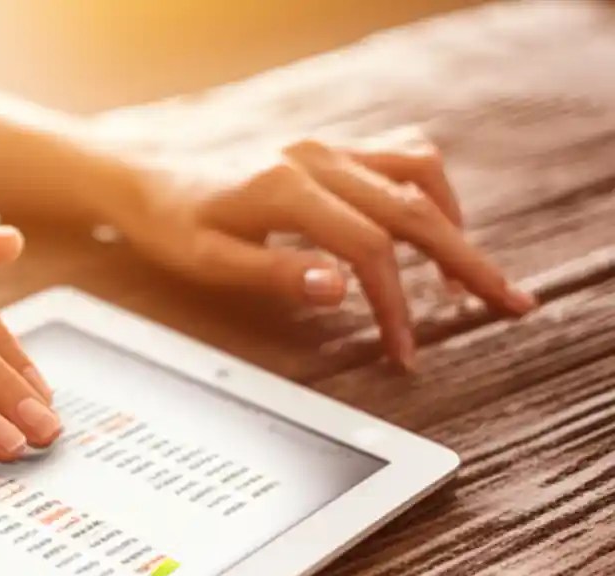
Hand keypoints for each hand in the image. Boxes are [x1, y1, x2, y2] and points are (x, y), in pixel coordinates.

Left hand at [99, 128, 535, 369]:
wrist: (143, 177)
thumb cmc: (168, 223)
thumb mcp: (206, 260)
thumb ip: (273, 274)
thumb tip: (341, 290)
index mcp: (284, 187)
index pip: (369, 249)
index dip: (396, 304)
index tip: (406, 351)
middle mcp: (314, 157)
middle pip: (415, 207)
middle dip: (467, 261)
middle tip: (509, 305)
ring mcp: (326, 147)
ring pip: (419, 175)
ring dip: (454, 225)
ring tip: (468, 281)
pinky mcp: (329, 149)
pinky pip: (401, 159)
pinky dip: (429, 194)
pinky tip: (434, 231)